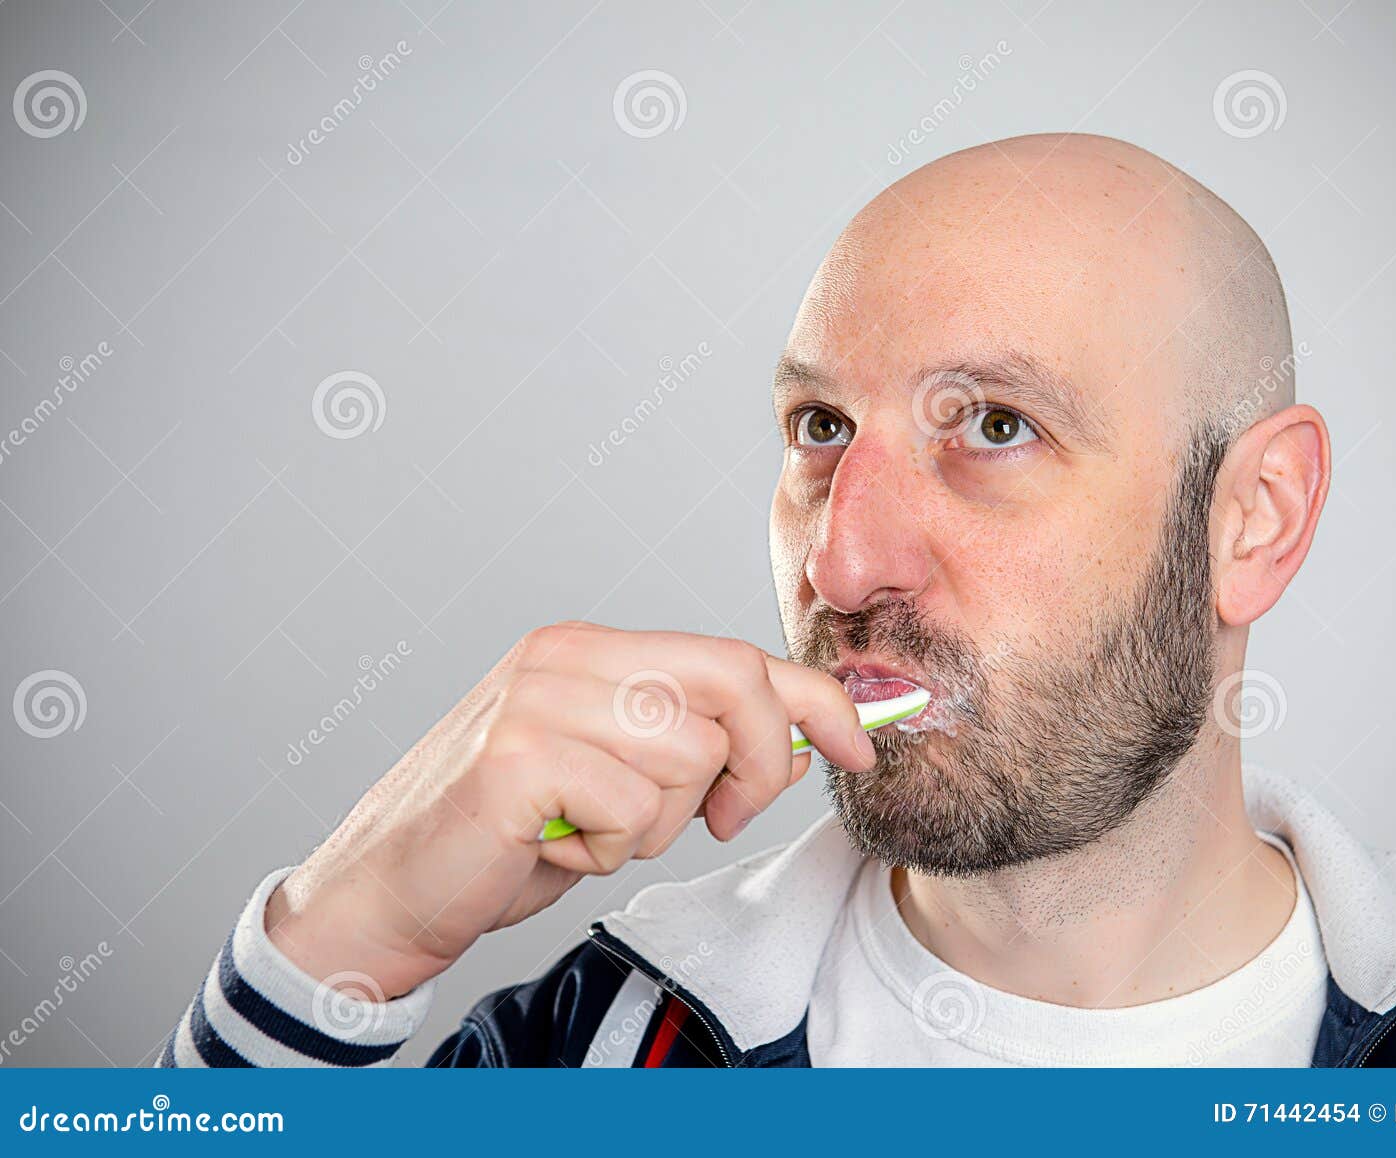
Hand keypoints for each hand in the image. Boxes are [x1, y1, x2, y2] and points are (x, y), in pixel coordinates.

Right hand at [263, 622, 872, 999]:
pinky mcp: (518, 757)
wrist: (384, 892)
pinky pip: (632, 808)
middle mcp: (566, 655)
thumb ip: (693, 748)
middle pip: (732, 685)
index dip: (815, 701)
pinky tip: (557, 847)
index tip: (859, 747)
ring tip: (590, 831)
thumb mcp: (617, 780)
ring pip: (688, 756)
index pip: (736, 654)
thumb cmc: (504, 837)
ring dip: (656, 823)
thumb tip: (799, 738)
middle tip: (722, 817)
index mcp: (592, 648)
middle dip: (754, 765)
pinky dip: (608, 849)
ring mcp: (538, 698)